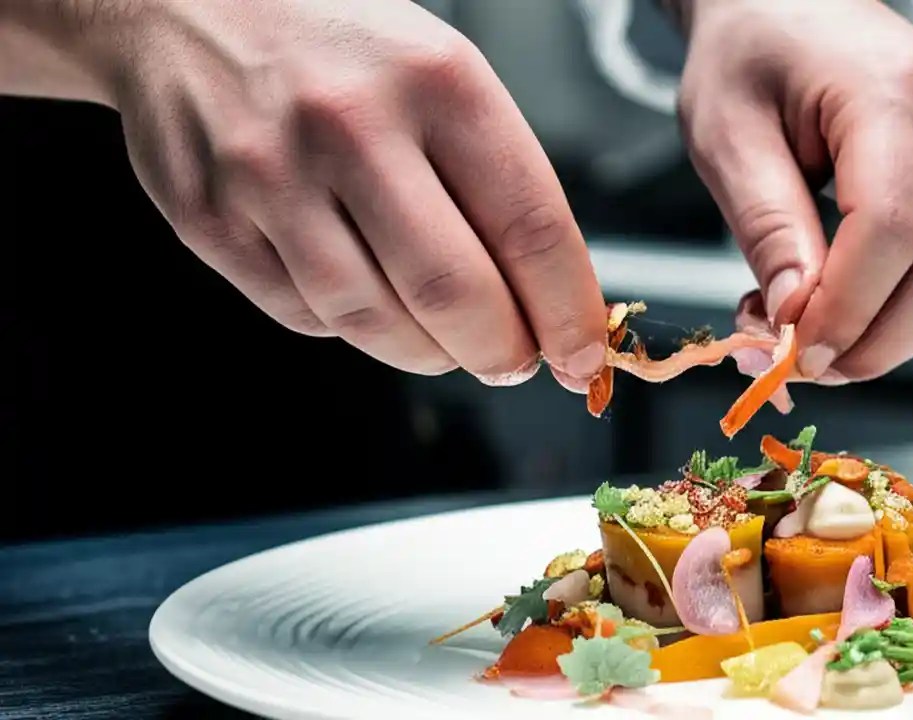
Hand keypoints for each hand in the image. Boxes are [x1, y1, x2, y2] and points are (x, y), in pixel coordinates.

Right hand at [74, 0, 605, 388]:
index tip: (581, 354)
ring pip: (376, 321)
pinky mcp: (210, 218)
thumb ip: (497, 179)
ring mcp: (271, 173)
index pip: (532, 228)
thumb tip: (548, 299)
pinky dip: (354, 328)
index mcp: (438, 79)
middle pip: (455, 292)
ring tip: (448, 343)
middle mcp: (353, 123)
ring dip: (431, 354)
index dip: (567, 313)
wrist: (188, 1)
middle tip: (516, 361)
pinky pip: (306, 316)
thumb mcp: (442, 74)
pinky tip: (369, 297)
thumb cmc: (341, 47)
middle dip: (503, 353)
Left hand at [674, 0, 912, 381]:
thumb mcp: (727, 135)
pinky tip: (839, 311)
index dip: (847, 308)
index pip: (892, 228)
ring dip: (893, 331)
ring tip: (811, 342)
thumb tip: (799, 320)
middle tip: (807, 370)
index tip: (792, 352)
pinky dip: (900, 304)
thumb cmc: (748, 55)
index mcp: (895, 91)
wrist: (783, 1)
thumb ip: (768, 226)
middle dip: (882, 339)